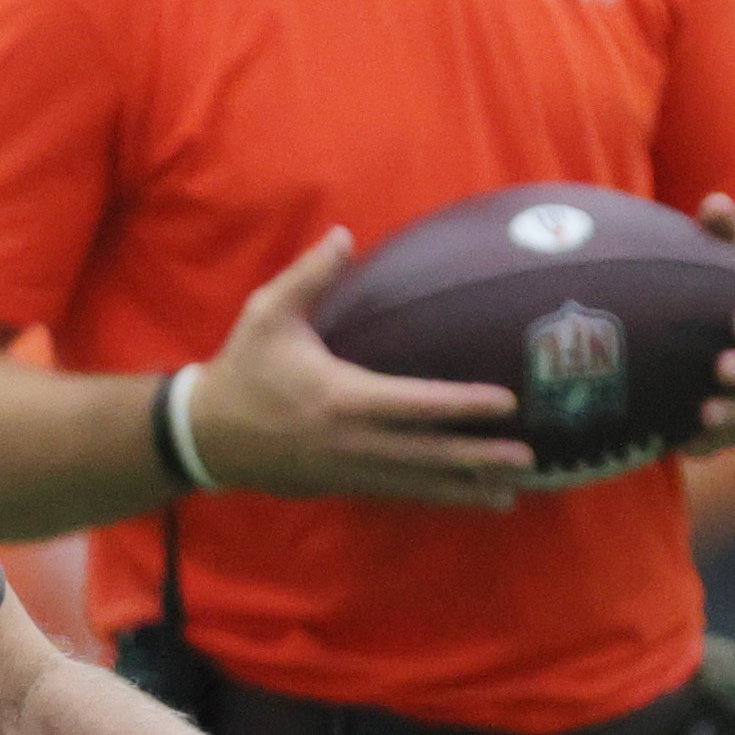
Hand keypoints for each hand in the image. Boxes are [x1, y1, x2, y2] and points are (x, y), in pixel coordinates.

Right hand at [188, 228, 537, 507]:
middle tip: (528, 458)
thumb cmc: (242, 369)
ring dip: (467, 487)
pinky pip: (399, 494)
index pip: (416, 403)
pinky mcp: (342, 485)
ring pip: (418, 483)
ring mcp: (349, 470)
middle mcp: (353, 441)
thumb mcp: (267, 314)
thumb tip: (344, 234)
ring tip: (513, 492)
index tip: (505, 401)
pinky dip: (436, 497)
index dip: (463, 404)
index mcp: (342, 397)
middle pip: (428, 453)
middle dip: (480, 457)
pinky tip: (467, 500)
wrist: (206, 435)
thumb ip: (309, 276)